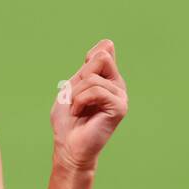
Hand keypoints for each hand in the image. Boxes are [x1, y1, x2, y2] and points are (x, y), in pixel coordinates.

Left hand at [50, 39, 127, 170]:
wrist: (68, 146)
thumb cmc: (68, 120)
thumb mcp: (73, 86)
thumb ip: (88, 66)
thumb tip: (109, 43)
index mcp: (108, 79)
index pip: (103, 51)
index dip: (86, 63)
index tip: (80, 81)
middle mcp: (117, 85)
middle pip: (101, 57)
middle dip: (80, 78)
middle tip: (77, 99)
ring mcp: (121, 96)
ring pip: (93, 78)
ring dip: (76, 95)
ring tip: (77, 110)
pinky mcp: (120, 107)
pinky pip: (97, 91)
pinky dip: (81, 101)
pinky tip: (80, 113)